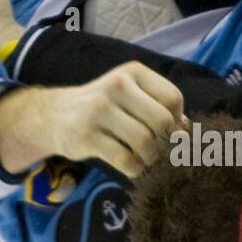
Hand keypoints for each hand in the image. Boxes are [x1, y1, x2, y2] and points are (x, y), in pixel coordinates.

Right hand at [0, 61, 185, 177]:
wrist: (54, 115)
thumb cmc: (103, 107)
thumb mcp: (131, 96)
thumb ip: (159, 107)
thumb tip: (188, 132)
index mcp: (133, 72)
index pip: (173, 99)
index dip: (177, 121)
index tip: (166, 131)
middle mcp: (117, 85)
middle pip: (162, 122)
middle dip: (165, 142)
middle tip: (158, 150)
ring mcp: (99, 110)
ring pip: (145, 142)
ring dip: (151, 158)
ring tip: (144, 158)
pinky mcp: (87, 136)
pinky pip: (126, 160)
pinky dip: (135, 169)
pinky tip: (131, 166)